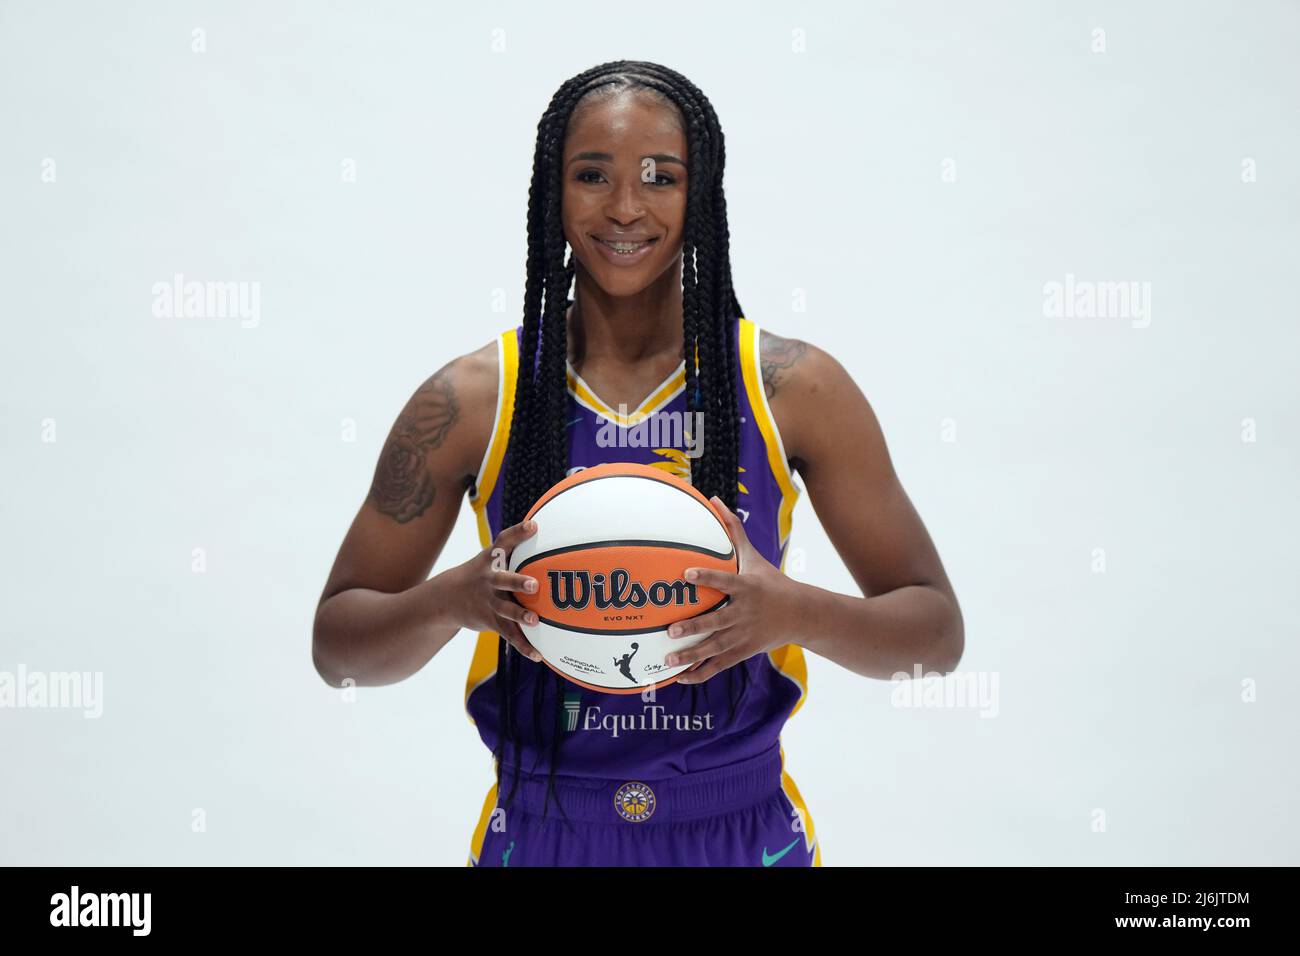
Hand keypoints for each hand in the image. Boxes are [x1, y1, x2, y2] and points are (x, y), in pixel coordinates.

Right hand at [454, 518, 543, 661]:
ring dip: (520, 615)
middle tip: (535, 584)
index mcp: (491, 561)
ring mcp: (489, 602)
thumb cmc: (480, 574)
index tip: (533, 526)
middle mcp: (489, 580)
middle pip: (503, 580)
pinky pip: (509, 634)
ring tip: (535, 620)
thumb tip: (542, 526)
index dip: (518, 533)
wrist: (445, 599)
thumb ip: (513, 547)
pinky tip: (538, 654)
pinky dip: (523, 645)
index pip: (503, 543)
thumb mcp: (490, 558)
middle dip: (518, 582)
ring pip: (506, 610)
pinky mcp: (490, 620)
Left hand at [665, 495, 803, 682]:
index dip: (706, 577)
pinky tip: (680, 677)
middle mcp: (743, 613)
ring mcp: (743, 635)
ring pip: (714, 648)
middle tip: (670, 630)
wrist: (801, 615)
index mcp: (746, 588)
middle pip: (716, 622)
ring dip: (691, 655)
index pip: (724, 581)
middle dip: (693, 627)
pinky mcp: (743, 651)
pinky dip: (700, 671)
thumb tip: (714, 499)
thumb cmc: (772, 582)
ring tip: (668, 661)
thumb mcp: (754, 556)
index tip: (686, 574)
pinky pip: (719, 664)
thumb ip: (733, 530)